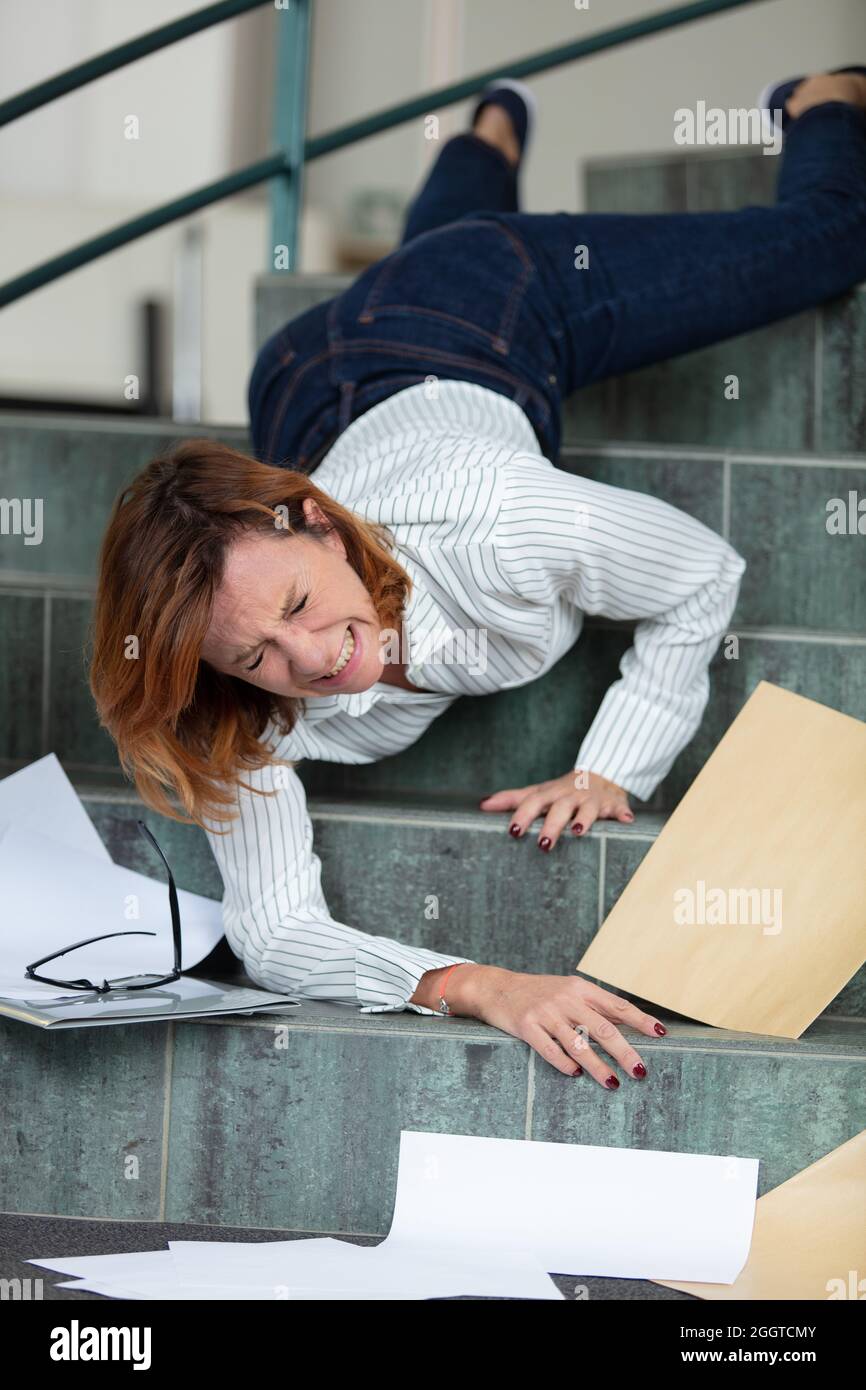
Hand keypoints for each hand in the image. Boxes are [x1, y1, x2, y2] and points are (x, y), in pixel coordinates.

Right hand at [451, 965, 664, 1085]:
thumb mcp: (568, 990)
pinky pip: (549, 1050)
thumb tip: (628, 1023)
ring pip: (578, 1043)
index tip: (660, 1034)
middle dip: (624, 1052)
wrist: (497, 988)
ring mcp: (545, 1012)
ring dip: (598, 1066)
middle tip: (640, 1071)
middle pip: (602, 1028)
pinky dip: (564, 1064)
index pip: (616, 1005)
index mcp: (580, 988)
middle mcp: (565, 999)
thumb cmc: (539, 992)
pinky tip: (575, 1074)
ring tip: (613, 1083)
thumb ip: (594, 1006)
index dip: (640, 1020)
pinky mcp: (526, 1026)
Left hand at [479, 769, 633, 849]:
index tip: (513, 832)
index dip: (522, 816)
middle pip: (559, 809)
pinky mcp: (613, 804)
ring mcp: (592, 799)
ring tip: (580, 831)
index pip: (533, 803)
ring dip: (585, 819)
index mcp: (550, 794)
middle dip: (552, 825)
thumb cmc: (561, 791)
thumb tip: (482, 805)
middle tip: (544, 844)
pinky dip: (623, 814)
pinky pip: (620, 809)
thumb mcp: (538, 792)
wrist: (599, 775)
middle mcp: (570, 796)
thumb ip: (512, 799)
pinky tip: (627, 821)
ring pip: (589, 809)